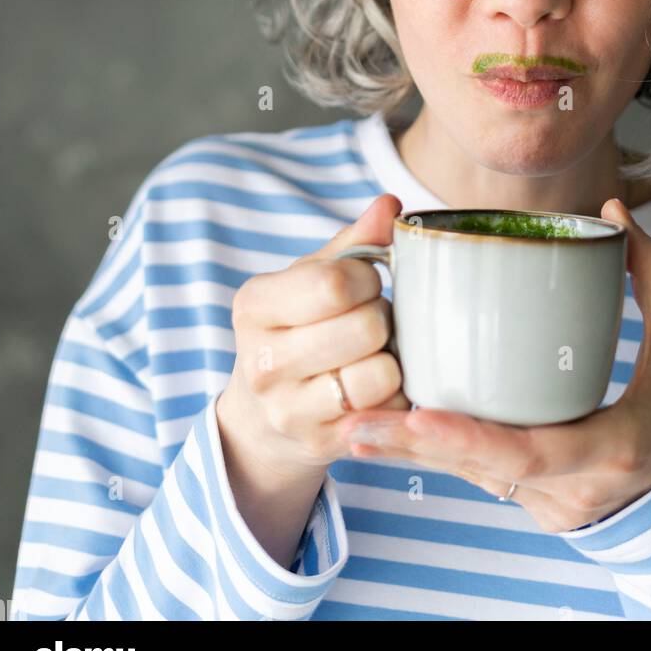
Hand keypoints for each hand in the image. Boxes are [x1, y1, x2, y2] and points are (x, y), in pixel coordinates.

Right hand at [217, 193, 409, 479]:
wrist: (265, 415)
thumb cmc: (297, 327)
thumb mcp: (310, 279)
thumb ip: (353, 242)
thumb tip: (390, 205)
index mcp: (254, 305)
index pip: (335, 282)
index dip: (368, 278)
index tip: (365, 283)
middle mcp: (262, 362)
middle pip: (364, 328)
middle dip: (382, 318)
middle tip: (372, 320)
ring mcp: (289, 411)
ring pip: (379, 376)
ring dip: (392, 359)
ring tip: (375, 352)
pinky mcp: (321, 445)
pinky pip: (389, 413)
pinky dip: (396, 395)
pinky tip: (378, 387)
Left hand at [338, 198, 650, 532]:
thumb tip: (610, 214)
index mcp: (610, 449)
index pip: (528, 450)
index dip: (471, 436)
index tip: (419, 415)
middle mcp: (574, 489)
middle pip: (482, 471)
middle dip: (414, 451)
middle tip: (354, 427)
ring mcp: (553, 505)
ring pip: (473, 479)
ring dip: (414, 456)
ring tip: (354, 429)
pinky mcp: (538, 504)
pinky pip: (483, 479)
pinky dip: (440, 457)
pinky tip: (389, 436)